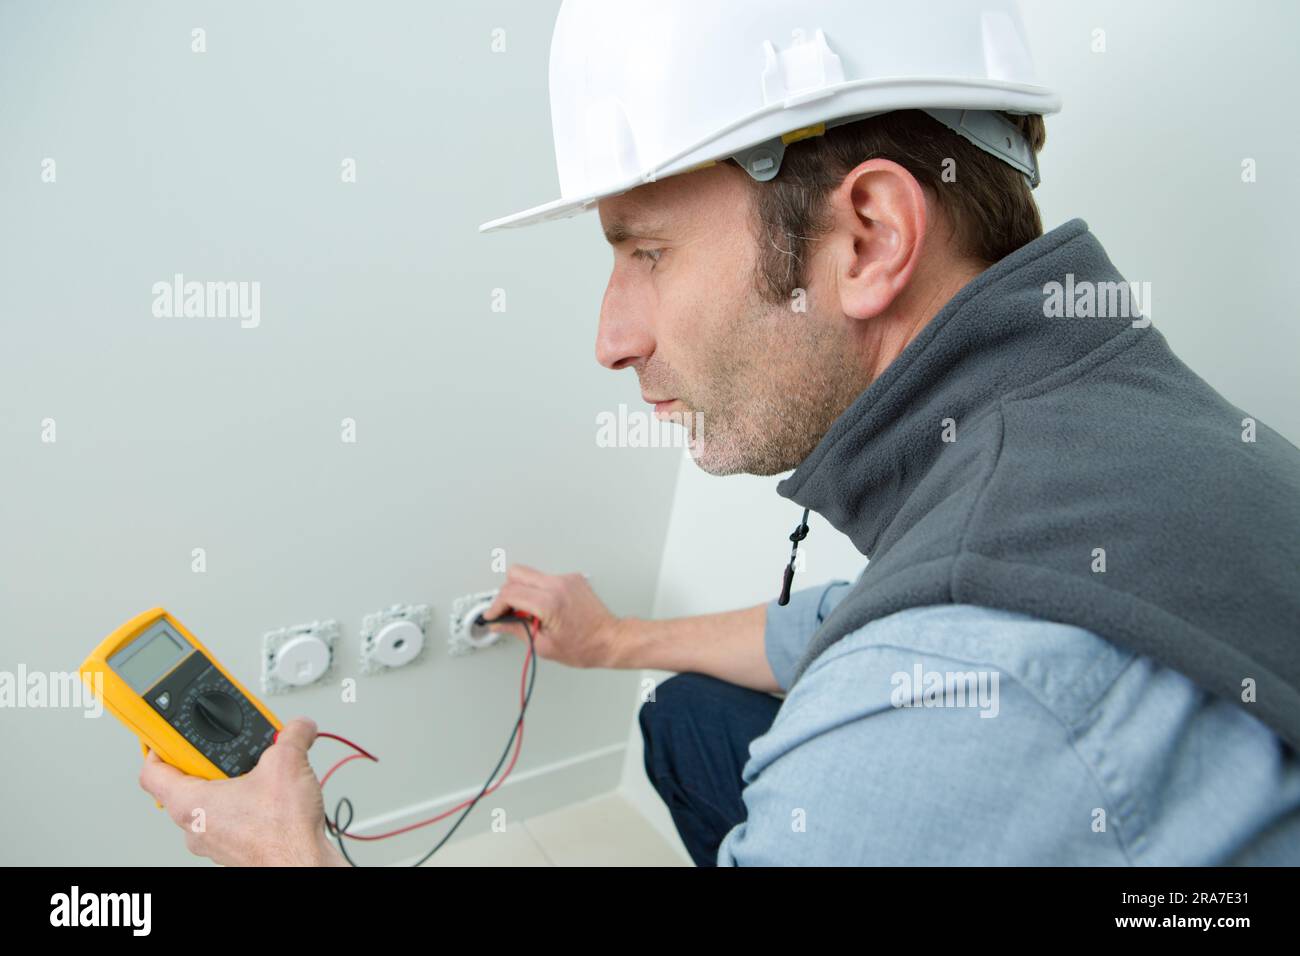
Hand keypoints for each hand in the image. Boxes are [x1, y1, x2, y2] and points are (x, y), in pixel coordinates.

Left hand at [139, 717, 345, 865]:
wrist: (301, 864)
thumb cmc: (282, 833)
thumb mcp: (288, 763)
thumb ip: (291, 735)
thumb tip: (298, 727)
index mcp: (190, 803)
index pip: (151, 772)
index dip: (158, 747)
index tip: (169, 734)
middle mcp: (194, 826)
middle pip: (183, 785)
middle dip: (208, 761)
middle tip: (229, 749)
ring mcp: (213, 841)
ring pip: (209, 804)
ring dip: (229, 784)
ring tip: (256, 772)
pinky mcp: (233, 848)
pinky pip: (229, 819)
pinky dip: (244, 804)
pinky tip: (269, 796)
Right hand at [480, 565, 623, 667]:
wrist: (610, 639)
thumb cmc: (586, 646)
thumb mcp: (544, 646)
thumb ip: (517, 630)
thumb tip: (500, 623)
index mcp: (550, 603)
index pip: (510, 593)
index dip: (496, 605)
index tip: (493, 614)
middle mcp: (558, 585)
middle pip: (516, 573)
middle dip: (506, 592)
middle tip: (508, 611)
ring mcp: (567, 579)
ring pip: (530, 574)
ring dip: (523, 590)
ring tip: (530, 613)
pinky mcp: (572, 579)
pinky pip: (546, 578)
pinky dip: (539, 590)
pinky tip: (545, 608)